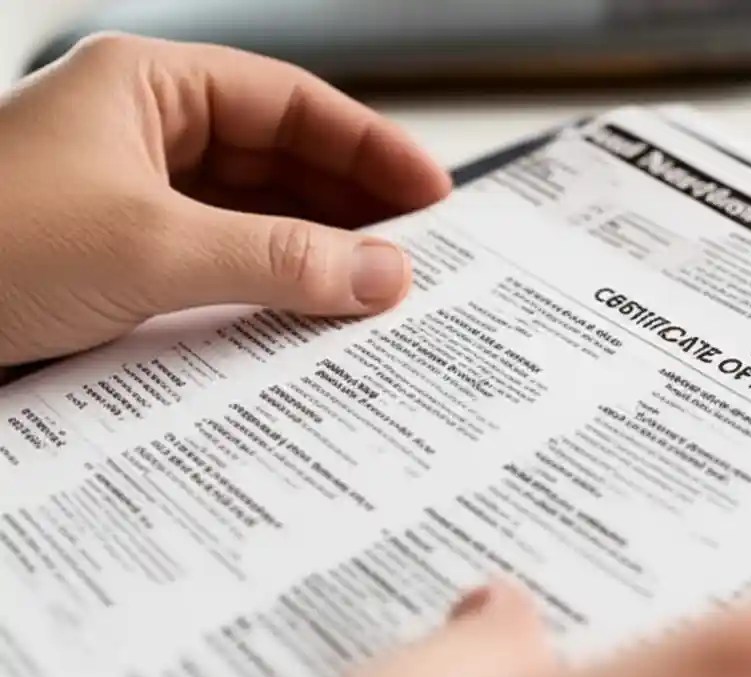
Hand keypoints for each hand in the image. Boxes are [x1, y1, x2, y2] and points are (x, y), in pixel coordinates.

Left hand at [0, 34, 450, 366]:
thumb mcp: (151, 248)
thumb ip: (279, 259)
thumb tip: (382, 273)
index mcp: (147, 87)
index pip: (288, 103)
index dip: (369, 145)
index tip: (432, 194)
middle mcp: (142, 134)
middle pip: (278, 158)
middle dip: (350, 204)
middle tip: (419, 253)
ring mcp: (131, 198)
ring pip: (252, 214)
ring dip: (312, 251)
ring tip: (379, 292)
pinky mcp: (120, 260)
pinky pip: (219, 262)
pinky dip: (266, 287)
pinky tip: (308, 317)